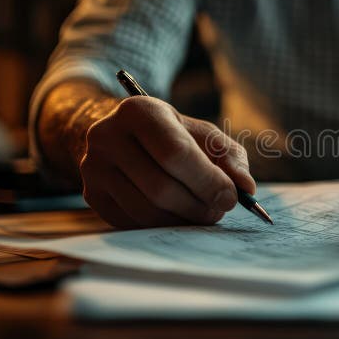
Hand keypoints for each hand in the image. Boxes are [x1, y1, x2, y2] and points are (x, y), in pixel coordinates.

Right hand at [79, 96, 254, 227]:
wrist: (122, 136)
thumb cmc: (173, 135)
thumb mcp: (203, 134)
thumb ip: (229, 157)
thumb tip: (246, 188)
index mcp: (139, 111)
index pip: (175, 153)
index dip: (208, 180)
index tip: (232, 197)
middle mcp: (107, 136)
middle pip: (161, 187)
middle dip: (199, 205)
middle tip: (221, 210)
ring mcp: (93, 168)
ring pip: (147, 210)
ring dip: (184, 220)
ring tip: (204, 212)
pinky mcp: (92, 195)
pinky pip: (133, 223)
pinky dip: (164, 226)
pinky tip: (180, 216)